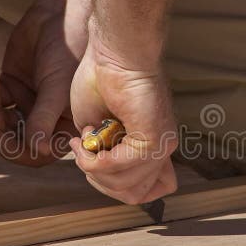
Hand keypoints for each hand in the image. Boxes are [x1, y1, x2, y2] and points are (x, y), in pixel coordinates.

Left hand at [0, 0, 91, 165]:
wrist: (58, 16)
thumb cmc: (66, 52)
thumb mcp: (56, 88)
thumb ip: (44, 119)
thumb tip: (39, 151)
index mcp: (63, 125)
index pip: (39, 153)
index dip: (19, 152)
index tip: (3, 138)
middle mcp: (45, 118)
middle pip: (14, 140)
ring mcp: (26, 102)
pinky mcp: (10, 85)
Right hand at [69, 23, 178, 203]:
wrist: (113, 50)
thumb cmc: (100, 79)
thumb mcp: (95, 128)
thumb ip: (101, 154)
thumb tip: (97, 172)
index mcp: (152, 146)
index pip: (148, 191)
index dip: (114, 186)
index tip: (93, 162)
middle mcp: (163, 148)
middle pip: (133, 195)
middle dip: (99, 181)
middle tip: (83, 151)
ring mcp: (162, 144)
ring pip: (127, 186)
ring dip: (94, 169)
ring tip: (82, 142)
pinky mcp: (155, 138)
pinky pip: (123, 166)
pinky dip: (98, 159)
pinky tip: (87, 138)